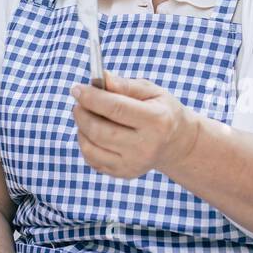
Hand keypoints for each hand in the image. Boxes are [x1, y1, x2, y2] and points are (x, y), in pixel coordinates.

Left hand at [70, 71, 201, 179]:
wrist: (176, 142)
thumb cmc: (160, 110)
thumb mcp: (151, 91)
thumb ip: (125, 85)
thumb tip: (102, 78)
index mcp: (157, 121)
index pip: (116, 108)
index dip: (92, 98)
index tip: (77, 88)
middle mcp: (146, 146)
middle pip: (100, 131)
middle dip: (82, 113)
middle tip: (78, 102)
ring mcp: (135, 164)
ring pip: (92, 147)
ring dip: (81, 128)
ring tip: (85, 115)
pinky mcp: (125, 173)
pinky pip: (93, 159)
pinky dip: (86, 143)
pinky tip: (92, 132)